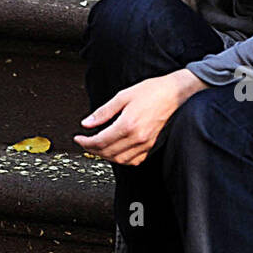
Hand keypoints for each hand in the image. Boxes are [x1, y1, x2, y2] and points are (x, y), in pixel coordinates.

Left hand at [74, 70, 204, 165]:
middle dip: (92, 149)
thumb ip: (103, 112)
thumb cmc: (151, 91)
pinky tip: (116, 151)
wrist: (174, 93)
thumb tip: (86, 123)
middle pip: (108, 152)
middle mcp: (137, 138)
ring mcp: (145, 144)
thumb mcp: (122, 96)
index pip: (100, 141)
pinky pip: (134, 160)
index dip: (85, 142)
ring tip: (98, 147)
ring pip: (120, 160)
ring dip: (105, 156)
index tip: (78, 138)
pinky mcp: (151, 146)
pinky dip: (121, 159)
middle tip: (84, 142)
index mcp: (128, 125)